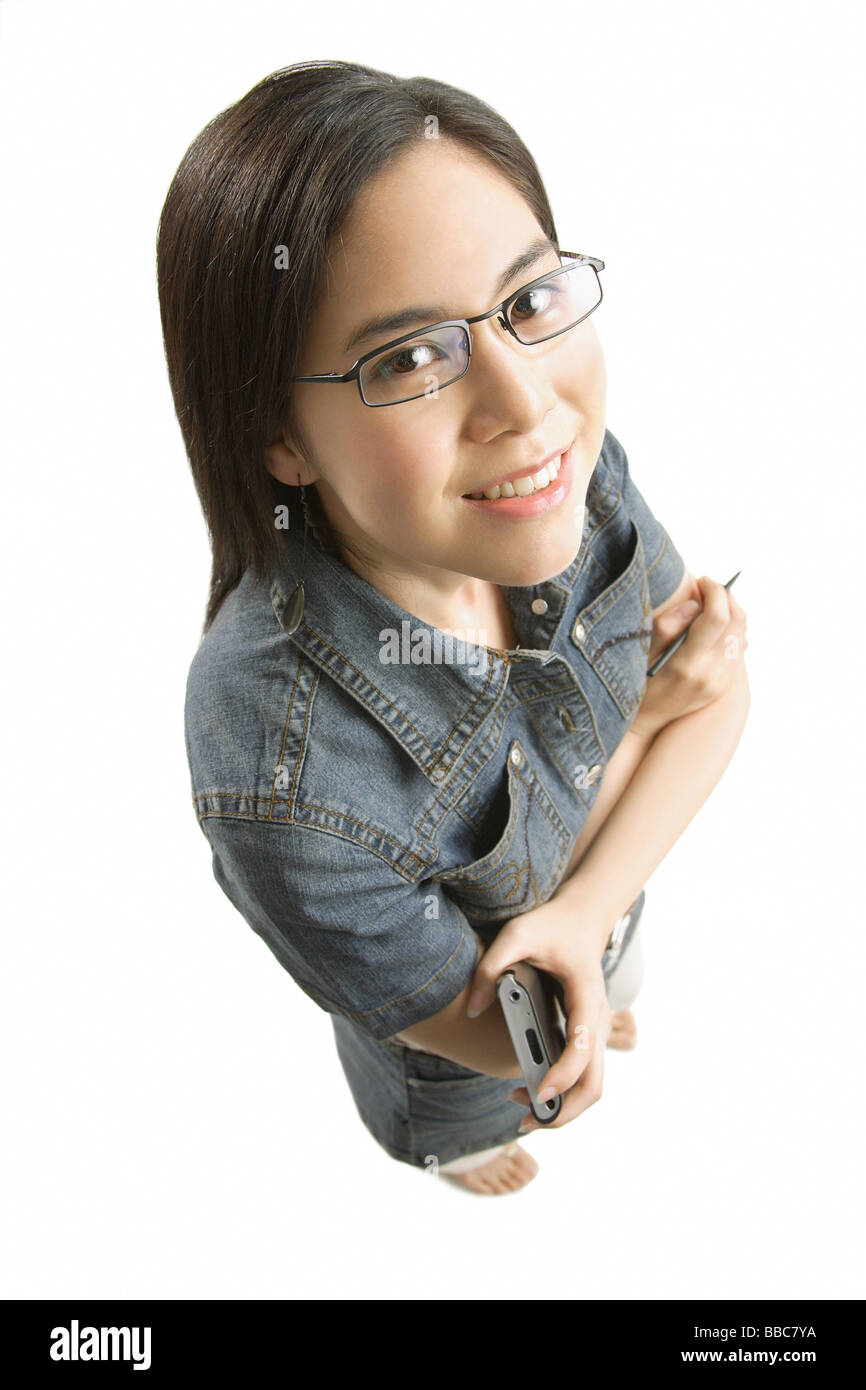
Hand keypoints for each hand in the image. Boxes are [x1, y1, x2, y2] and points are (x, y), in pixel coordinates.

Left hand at [465, 900, 614, 1132]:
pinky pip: (583, 1076)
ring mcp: (596, 1031)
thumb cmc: (550, 925)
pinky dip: (563, 1094)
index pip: (581, 1048)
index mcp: (586, 997)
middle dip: (564, 1112)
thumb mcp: (516, 934)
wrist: (580, 918)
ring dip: (563, 1108)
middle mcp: (598, 1020)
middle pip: (595, 1084)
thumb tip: (472, 1008)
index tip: (536, 1094)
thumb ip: (491, 967)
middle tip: (523, 1122)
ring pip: (592, 1086)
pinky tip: (531, 1091)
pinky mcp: (587, 1036)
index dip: (561, 1077)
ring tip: (522, 1111)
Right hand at [631, 575, 748, 739]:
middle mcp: (711, 675)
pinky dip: (732, 630)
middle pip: (737, 622)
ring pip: (742, 635)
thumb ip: (666, 627)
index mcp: (688, 665)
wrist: (644, 725)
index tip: (702, 581)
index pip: (718, 617)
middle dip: (727, 597)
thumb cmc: (635, 686)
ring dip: (732, 612)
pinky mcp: (724, 686)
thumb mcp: (640, 655)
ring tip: (710, 604)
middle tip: (707, 588)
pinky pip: (739, 650)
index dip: (715, 592)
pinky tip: (713, 626)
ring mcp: (720, 682)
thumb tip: (693, 604)